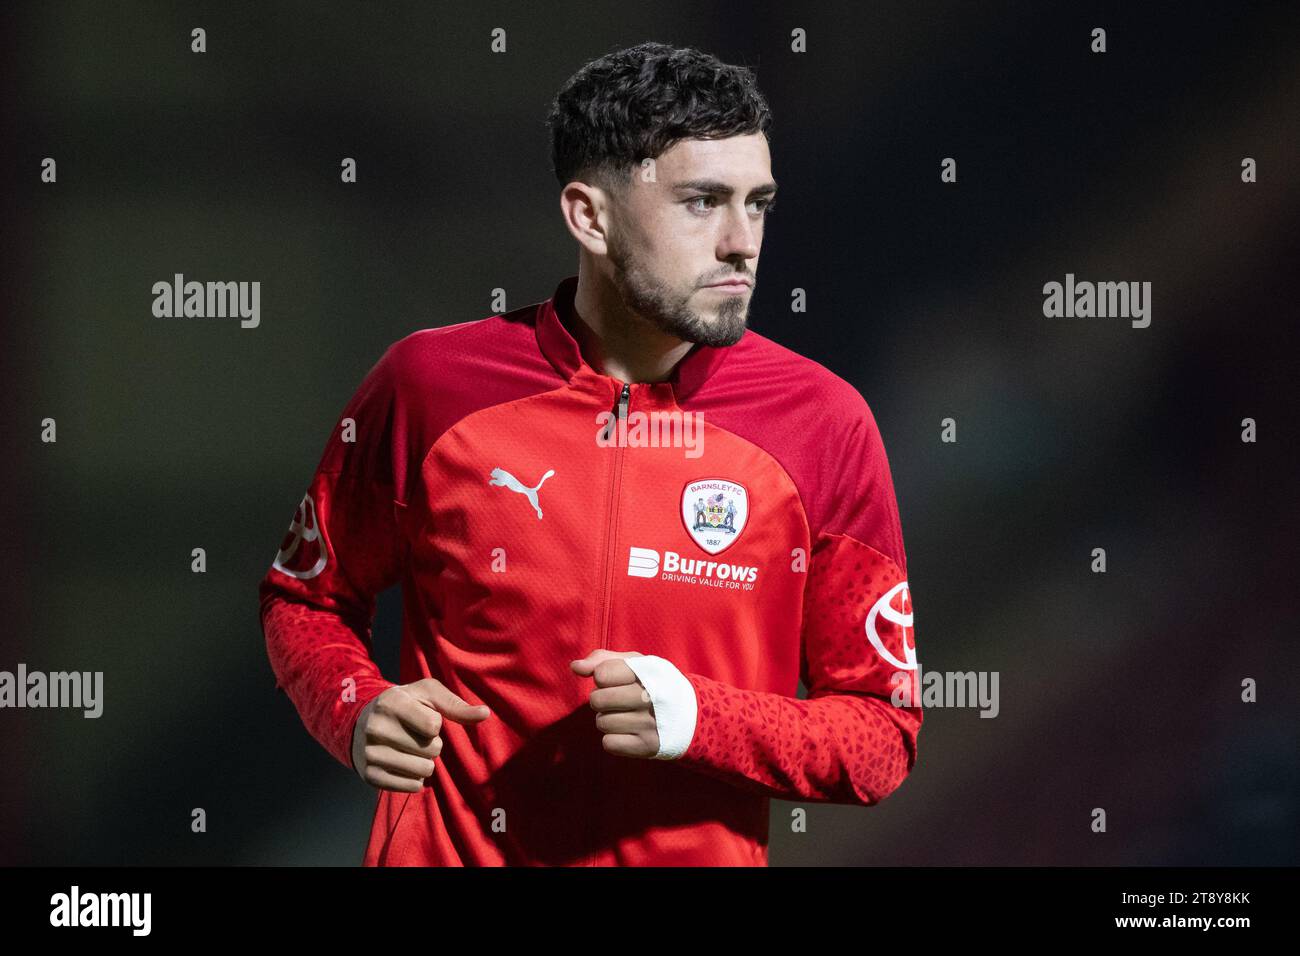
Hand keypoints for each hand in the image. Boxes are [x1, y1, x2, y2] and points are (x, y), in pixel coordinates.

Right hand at [351, 678, 490, 791]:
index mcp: (392, 703)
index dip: (436, 724)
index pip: (434, 725)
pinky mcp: (370, 776)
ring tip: (410, 749)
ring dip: (425, 762)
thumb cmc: (406, 705)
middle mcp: (376, 728)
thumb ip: (456, 705)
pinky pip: (412, 786)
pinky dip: (415, 778)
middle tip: (416, 736)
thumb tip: (485, 713)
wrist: (362, 722)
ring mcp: (370, 753)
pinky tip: (403, 764)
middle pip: (432, 750)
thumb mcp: (428, 695)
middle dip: (432, 744)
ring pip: (424, 770)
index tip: (423, 718)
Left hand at [570, 649, 658, 757]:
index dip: (603, 677)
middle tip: (618, 700)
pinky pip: (609, 743)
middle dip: (601, 700)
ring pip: (602, 723)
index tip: (617, 680)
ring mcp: (650, 723)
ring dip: (608, 720)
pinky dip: (614, 739)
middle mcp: (650, 697)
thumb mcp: (636, 664)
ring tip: (627, 716)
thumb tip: (575, 667)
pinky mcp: (648, 746)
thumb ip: (603, 659)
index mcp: (648, 672)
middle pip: (597, 700)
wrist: (693, 714)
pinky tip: (630, 732)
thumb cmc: (655, 684)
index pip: (602, 674)